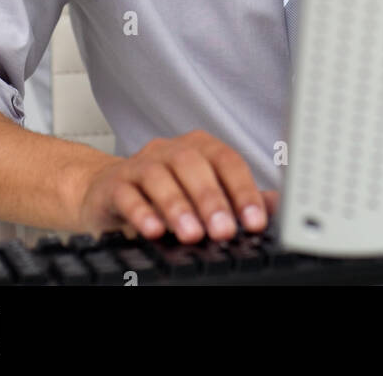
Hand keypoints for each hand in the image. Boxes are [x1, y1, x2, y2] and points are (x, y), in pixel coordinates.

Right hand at [75, 129, 279, 243]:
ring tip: (192, 234)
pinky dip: (141, 212)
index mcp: (200, 148)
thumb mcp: (204, 192)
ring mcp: (141, 164)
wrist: (108, 190)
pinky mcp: (115, 184)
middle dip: (211, 199)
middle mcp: (171, 150)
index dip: (242, 190)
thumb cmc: (166, 191)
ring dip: (178, 206)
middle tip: (223, 230)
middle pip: (193, 164)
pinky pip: (127, 194)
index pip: (227, 161)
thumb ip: (237, 197)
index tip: (254, 221)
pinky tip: (153, 231)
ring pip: (160, 177)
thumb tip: (274, 206)